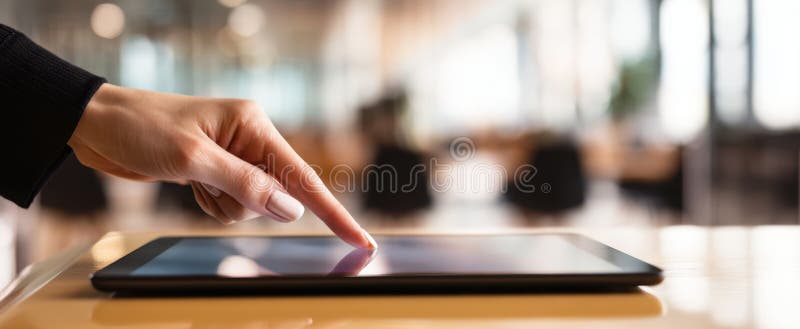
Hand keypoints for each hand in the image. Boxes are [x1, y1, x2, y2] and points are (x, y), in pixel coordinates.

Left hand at [68, 83, 376, 248]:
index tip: (360, 238)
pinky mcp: (217, 171)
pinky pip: (230, 205)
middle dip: (244, 201)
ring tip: (194, 179)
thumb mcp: (194, 158)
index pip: (302, 176)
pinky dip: (211, 203)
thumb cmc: (141, 127)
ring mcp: (233, 157)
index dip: (333, 212)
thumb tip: (290, 210)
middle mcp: (249, 140)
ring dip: (222, 204)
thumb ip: (246, 185)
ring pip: (251, 206)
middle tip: (207, 180)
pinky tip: (191, 184)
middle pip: (275, 195)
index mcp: (253, 125)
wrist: (98, 124)